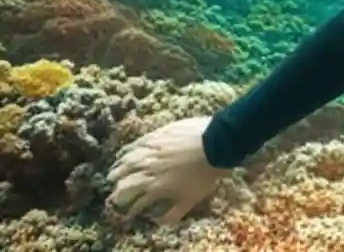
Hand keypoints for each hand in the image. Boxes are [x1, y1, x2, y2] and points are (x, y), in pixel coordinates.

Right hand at [106, 116, 228, 224]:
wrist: (216, 144)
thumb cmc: (205, 174)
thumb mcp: (191, 199)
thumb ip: (174, 212)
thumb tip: (160, 222)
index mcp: (155, 185)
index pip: (134, 197)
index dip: (128, 206)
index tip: (125, 211)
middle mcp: (148, 168)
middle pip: (126, 178)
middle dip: (118, 187)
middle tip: (114, 192)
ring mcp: (152, 149)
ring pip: (128, 160)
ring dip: (118, 168)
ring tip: (113, 172)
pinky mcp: (158, 135)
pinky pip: (137, 143)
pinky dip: (128, 149)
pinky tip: (125, 151)